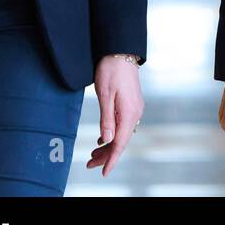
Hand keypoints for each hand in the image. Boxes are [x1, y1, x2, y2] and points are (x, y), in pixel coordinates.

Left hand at [86, 54, 144, 176]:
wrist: (121, 52)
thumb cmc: (111, 71)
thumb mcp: (105, 95)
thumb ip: (106, 119)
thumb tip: (106, 140)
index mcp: (128, 113)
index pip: (120, 142)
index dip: (111, 159)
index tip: (104, 172)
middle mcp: (135, 113)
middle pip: (121, 140)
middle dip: (106, 154)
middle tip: (89, 163)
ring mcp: (135, 108)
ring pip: (122, 133)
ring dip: (108, 145)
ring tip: (93, 154)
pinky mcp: (132, 104)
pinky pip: (123, 125)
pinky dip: (112, 134)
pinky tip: (102, 138)